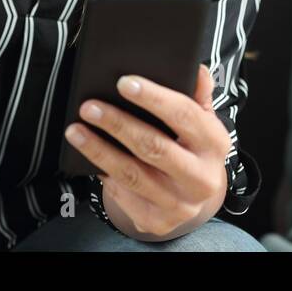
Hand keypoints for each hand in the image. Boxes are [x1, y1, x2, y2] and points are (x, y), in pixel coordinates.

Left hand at [67, 65, 231, 238]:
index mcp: (215, 144)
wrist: (195, 197)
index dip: (154, 98)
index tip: (124, 83)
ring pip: (132, 174)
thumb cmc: (194, 149)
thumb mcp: (202, 122)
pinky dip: (104, 174)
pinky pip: (123, 195)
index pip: (184, 115)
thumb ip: (197, 96)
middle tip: (89, 107)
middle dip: (117, 124)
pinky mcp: (158, 221)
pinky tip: (88, 158)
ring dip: (99, 150)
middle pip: (154, 147)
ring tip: (76, 131)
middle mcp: (201, 177)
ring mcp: (180, 204)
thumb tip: (196, 69)